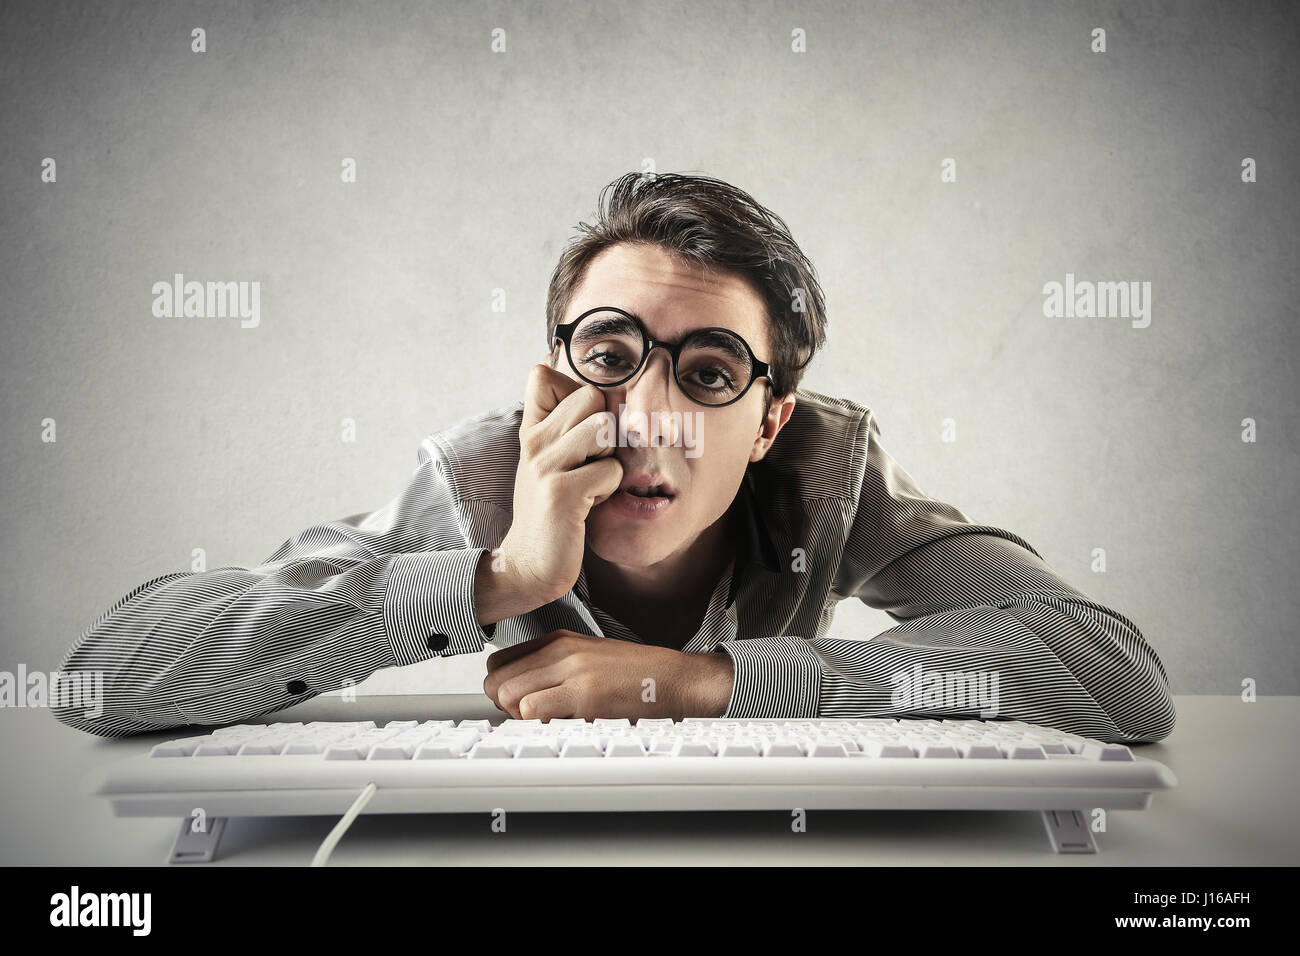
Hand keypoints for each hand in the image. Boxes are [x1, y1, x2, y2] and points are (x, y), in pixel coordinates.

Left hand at [483, 630, 734, 720]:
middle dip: (503, 706)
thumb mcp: (589, 657)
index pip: (499, 662)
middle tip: (526, 718)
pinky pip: (534, 710)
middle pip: (497, 680)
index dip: (501, 688)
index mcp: (559, 640)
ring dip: (518, 717)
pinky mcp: (586, 694)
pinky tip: (559, 725)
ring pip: (509, 694)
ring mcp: (573, 670)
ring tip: (544, 723)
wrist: (676, 679)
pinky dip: (537, 724)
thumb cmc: (637, 674)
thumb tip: (521, 694)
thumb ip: (554, 668)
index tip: (517, 702)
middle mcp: (561, 650)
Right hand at [490, 365, 623, 609]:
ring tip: (588, 482)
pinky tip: (587, 504)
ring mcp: (545, 465)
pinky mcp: (562, 492)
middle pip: (590, 396)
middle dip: (604, 428)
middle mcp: (532, 442)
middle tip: (588, 461)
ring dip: (608, 458)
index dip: (574, 393)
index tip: (574, 428)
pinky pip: (610, 469)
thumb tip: (579, 380)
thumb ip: (560, 424)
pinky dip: (608, 489)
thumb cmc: (548, 510)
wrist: (528, 564)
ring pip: (603, 427)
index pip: (543, 374)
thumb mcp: (545, 459)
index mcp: (529, 430)